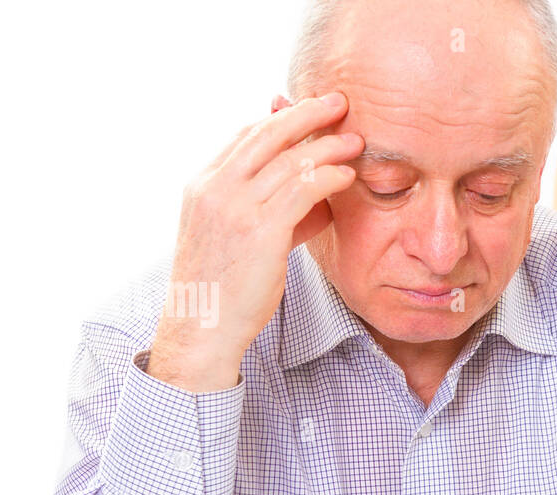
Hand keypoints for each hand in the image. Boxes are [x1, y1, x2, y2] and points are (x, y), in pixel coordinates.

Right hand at [148, 92, 363, 391]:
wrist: (201, 329)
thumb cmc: (224, 292)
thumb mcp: (240, 242)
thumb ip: (274, 215)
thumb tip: (317, 203)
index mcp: (202, 186)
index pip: (244, 136)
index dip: (280, 120)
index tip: (310, 113)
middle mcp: (214, 188)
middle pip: (266, 133)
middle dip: (305, 113)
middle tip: (338, 102)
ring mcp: (234, 207)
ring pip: (289, 159)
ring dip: (326, 145)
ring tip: (355, 140)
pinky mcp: (260, 230)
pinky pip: (302, 190)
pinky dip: (328, 177)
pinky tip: (347, 175)